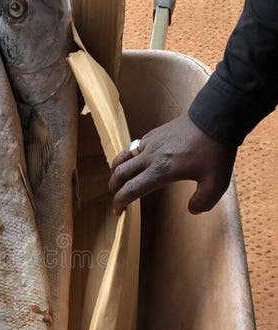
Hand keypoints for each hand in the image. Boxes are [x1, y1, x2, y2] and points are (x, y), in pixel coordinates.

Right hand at [109, 113, 236, 214]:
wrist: (216, 118)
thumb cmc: (215, 151)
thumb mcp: (216, 184)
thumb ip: (203, 202)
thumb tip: (191, 209)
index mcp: (160, 171)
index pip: (131, 189)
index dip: (120, 201)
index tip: (118, 211)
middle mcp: (150, 156)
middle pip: (120, 173)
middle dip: (114, 188)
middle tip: (116, 197)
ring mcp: (150, 142)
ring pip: (123, 157)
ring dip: (116, 170)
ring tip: (117, 179)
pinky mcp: (154, 133)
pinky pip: (133, 147)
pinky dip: (128, 157)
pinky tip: (134, 161)